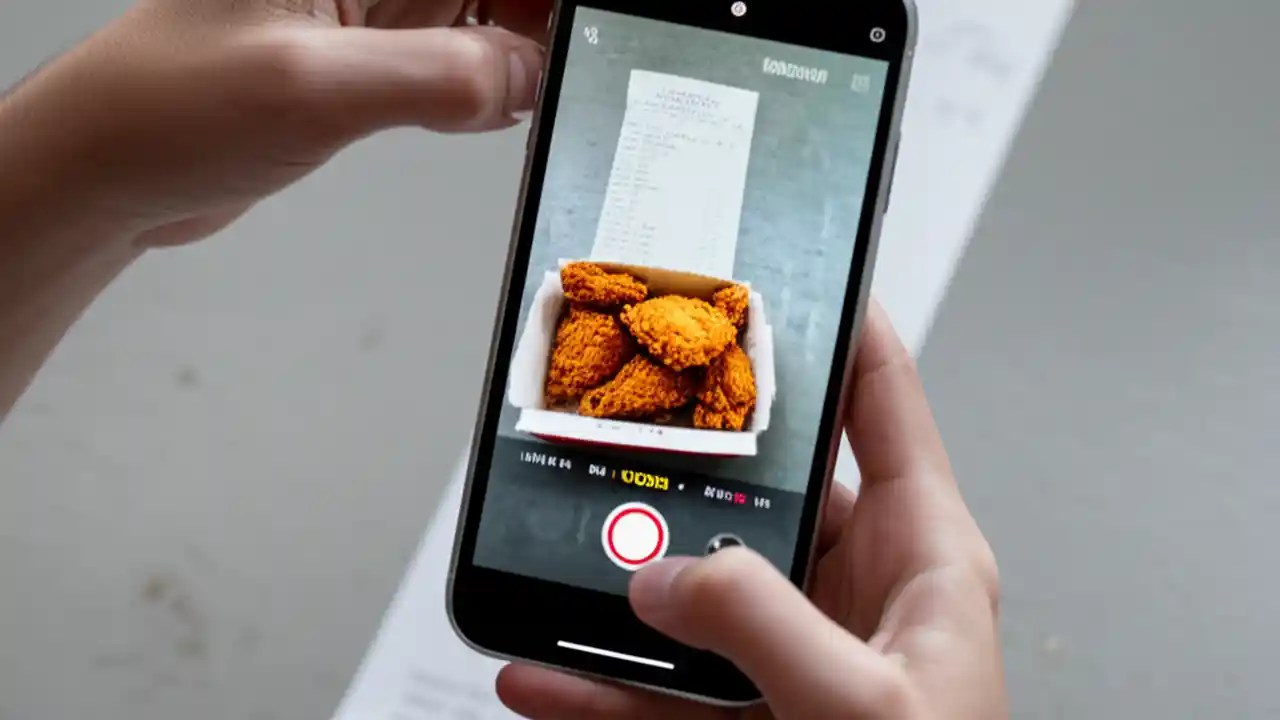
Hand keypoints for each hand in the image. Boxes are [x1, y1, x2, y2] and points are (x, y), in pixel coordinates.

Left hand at [1, 0, 548, 246]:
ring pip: (491, 12)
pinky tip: (506, 108)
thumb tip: (524, 74)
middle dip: (540, 17)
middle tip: (573, 63)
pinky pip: (466, 58)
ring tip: (543, 89)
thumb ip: (436, 75)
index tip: (589, 22)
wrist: (117, 171)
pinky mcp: (379, 57)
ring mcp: (377, 9)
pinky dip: (497, 86)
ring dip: (524, 51)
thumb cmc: (163, 105)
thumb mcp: (313, 88)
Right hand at [495, 301, 1006, 718]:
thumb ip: (764, 626)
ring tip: (555, 556)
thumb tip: (665, 575)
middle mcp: (860, 597)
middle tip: (627, 416)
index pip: (883, 405)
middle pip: (765, 493)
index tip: (791, 269)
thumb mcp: (861, 706)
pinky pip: (665, 692)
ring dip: (621, 586)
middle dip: (689, 463)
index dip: (843, 328)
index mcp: (921, 561)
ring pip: (697, 596)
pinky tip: (542, 679)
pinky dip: (600, 686)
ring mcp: (800, 658)